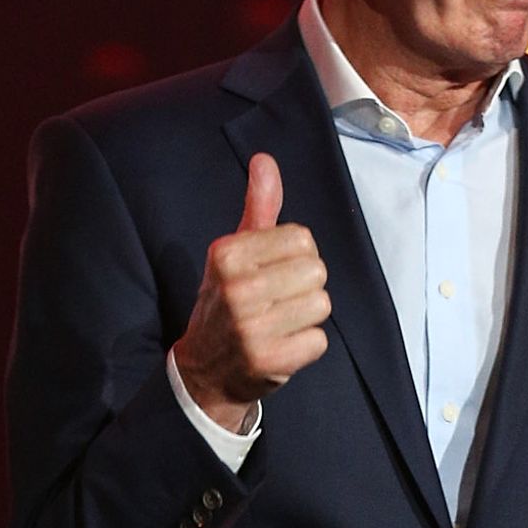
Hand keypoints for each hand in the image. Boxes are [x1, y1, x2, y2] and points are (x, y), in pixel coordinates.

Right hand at [172, 153, 330, 431]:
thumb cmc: (226, 299)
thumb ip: (257, 205)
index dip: (295, 255)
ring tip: (280, 322)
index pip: (302, 238)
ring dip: (307, 315)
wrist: (205, 368)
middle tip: (277, 299)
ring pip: (322, 304)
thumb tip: (265, 159)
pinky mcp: (268, 360)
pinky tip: (281, 345)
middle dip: (304, 285)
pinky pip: (319, 341)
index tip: (271, 271)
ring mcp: (251, 327)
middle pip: (316, 270)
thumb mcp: (234, 250)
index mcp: (227, 253)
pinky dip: (306, 345)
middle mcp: (236, 288)